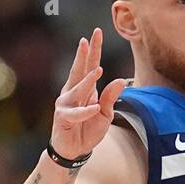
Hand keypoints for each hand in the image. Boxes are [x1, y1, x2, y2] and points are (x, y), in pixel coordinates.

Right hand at [51, 27, 127, 160]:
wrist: (75, 150)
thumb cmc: (88, 130)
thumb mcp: (105, 113)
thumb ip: (111, 97)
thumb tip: (121, 79)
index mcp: (86, 89)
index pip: (91, 65)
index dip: (94, 50)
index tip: (96, 32)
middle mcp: (74, 92)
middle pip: (79, 70)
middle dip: (84, 55)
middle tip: (87, 39)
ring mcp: (66, 103)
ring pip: (77, 90)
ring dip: (87, 81)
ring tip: (98, 70)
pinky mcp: (63, 117)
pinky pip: (76, 113)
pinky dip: (85, 111)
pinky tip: (94, 108)